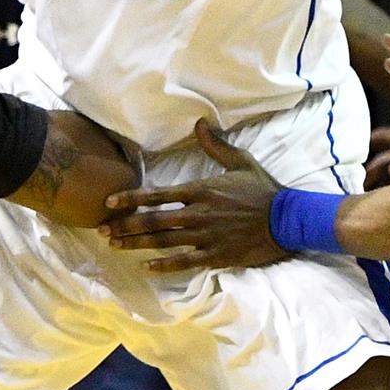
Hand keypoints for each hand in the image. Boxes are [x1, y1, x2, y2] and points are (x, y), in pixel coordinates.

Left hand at [101, 121, 289, 271]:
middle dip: (126, 225)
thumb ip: (216, 145)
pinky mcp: (216, 255)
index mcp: (202, 190)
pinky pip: (185, 262)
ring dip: (137, 244)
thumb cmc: (263, 190)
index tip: (109, 203)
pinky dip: (164, 265)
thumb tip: (199, 122)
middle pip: (154, 221)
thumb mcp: (241, 161)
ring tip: (115, 246)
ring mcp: (206, 237)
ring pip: (164, 242)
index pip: (159, 195)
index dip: (132, 199)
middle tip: (102, 230)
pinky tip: (145, 267)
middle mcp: (199, 214)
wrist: (287, 220)